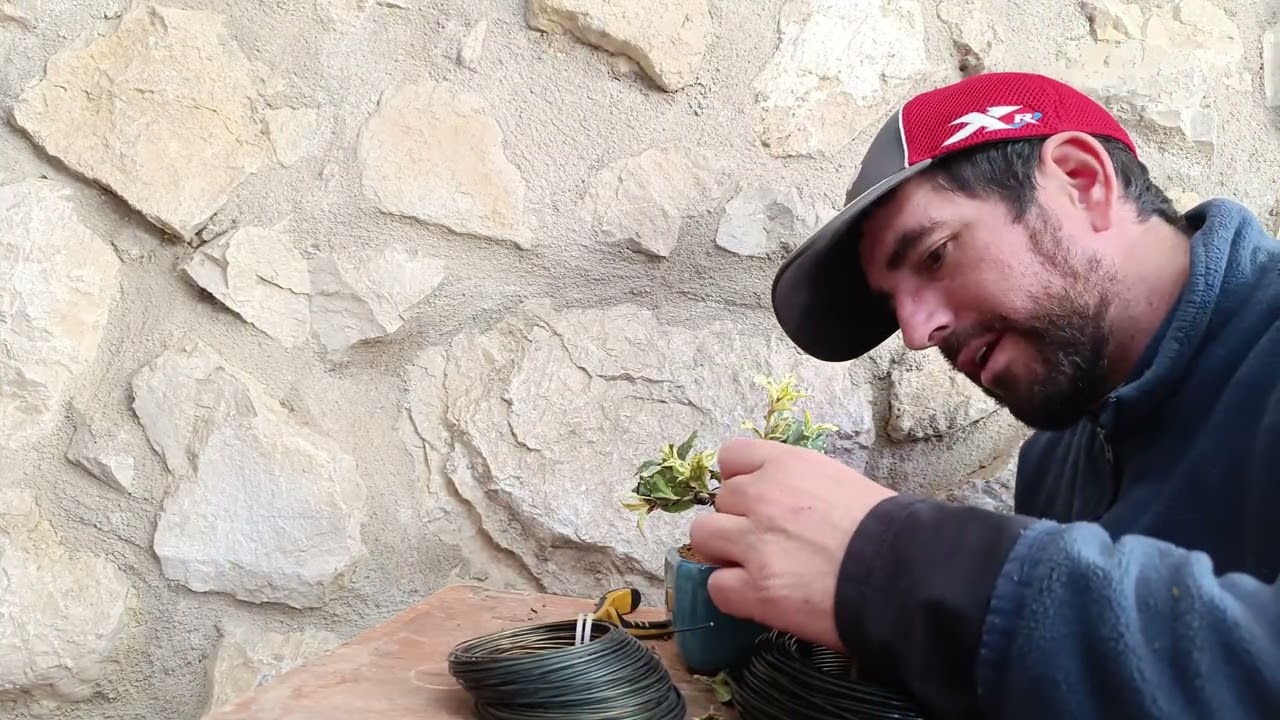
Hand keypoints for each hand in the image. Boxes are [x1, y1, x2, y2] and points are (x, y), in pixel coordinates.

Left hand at [687, 437, 896, 651]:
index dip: (740, 479)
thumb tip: (787, 502)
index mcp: (787, 465)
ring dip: (724, 553)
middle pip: (719, 500)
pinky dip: (733, 594)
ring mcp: (753, 542)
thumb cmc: (888, 530)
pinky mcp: (753, 589)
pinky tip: (761, 598)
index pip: (732, 455)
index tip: (755, 498)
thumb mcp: (843, 483)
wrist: (904, 575)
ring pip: (704, 537)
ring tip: (756, 568)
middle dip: (737, 519)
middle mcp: (762, 495)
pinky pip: (716, 586)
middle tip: (766, 541)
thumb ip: (801, 486)